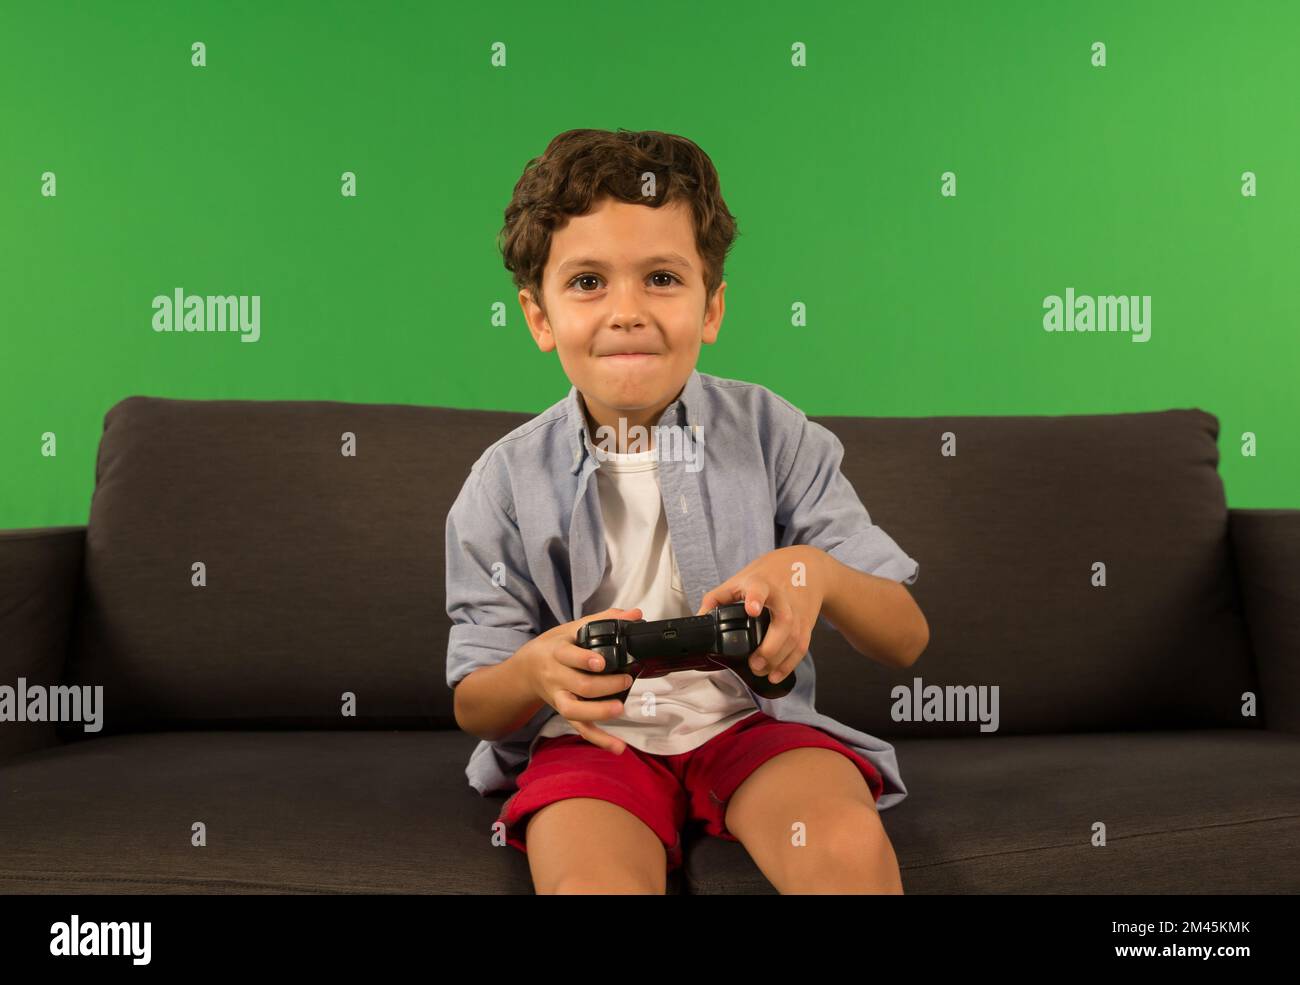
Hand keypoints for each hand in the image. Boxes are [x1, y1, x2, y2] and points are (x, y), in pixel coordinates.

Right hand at [517, 606, 641, 754]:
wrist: (525, 671)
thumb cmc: (554, 647)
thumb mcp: (571, 628)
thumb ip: (604, 619)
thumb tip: (635, 614)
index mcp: (556, 653)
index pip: (568, 656)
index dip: (583, 660)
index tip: (602, 662)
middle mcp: (556, 677)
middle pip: (578, 685)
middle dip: (604, 686)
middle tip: (626, 680)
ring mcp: (559, 698)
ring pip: (574, 710)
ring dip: (598, 712)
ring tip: (619, 708)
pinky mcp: (566, 712)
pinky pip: (581, 729)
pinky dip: (599, 739)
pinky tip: (618, 747)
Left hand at [696, 546, 827, 686]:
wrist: (806, 568)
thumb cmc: (769, 575)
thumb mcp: (740, 578)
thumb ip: (717, 598)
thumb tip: (699, 618)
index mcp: (763, 584)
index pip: (760, 589)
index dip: (755, 598)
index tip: (752, 609)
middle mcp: (784, 599)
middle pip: (784, 623)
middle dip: (770, 647)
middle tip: (754, 662)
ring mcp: (797, 613)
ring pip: (794, 640)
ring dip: (778, 661)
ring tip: (759, 671)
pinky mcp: (806, 625)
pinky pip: (801, 648)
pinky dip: (789, 665)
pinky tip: (775, 675)